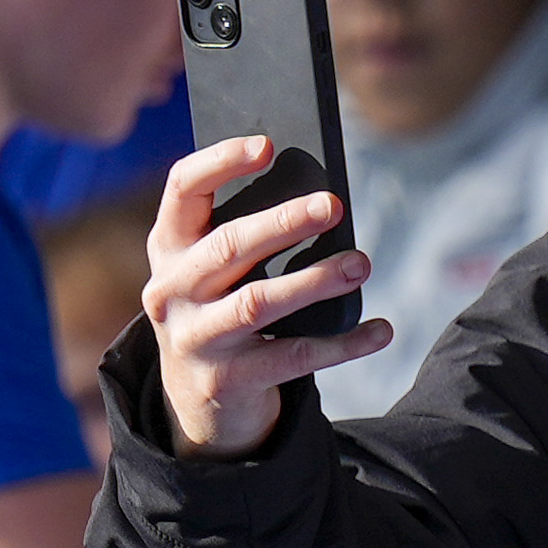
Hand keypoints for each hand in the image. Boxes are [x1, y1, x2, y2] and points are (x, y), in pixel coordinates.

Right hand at [137, 130, 365, 462]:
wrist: (198, 402)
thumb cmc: (220, 311)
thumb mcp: (214, 272)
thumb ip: (244, 236)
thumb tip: (319, 201)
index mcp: (167, 248)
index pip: (182, 189)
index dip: (220, 162)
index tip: (267, 145)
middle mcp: (170, 290)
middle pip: (228, 246)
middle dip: (283, 223)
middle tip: (333, 205)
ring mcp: (195, 338)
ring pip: (259, 303)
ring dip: (315, 281)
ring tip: (360, 264)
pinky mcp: (227, 380)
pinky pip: (294, 357)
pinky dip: (343, 344)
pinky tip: (380, 330)